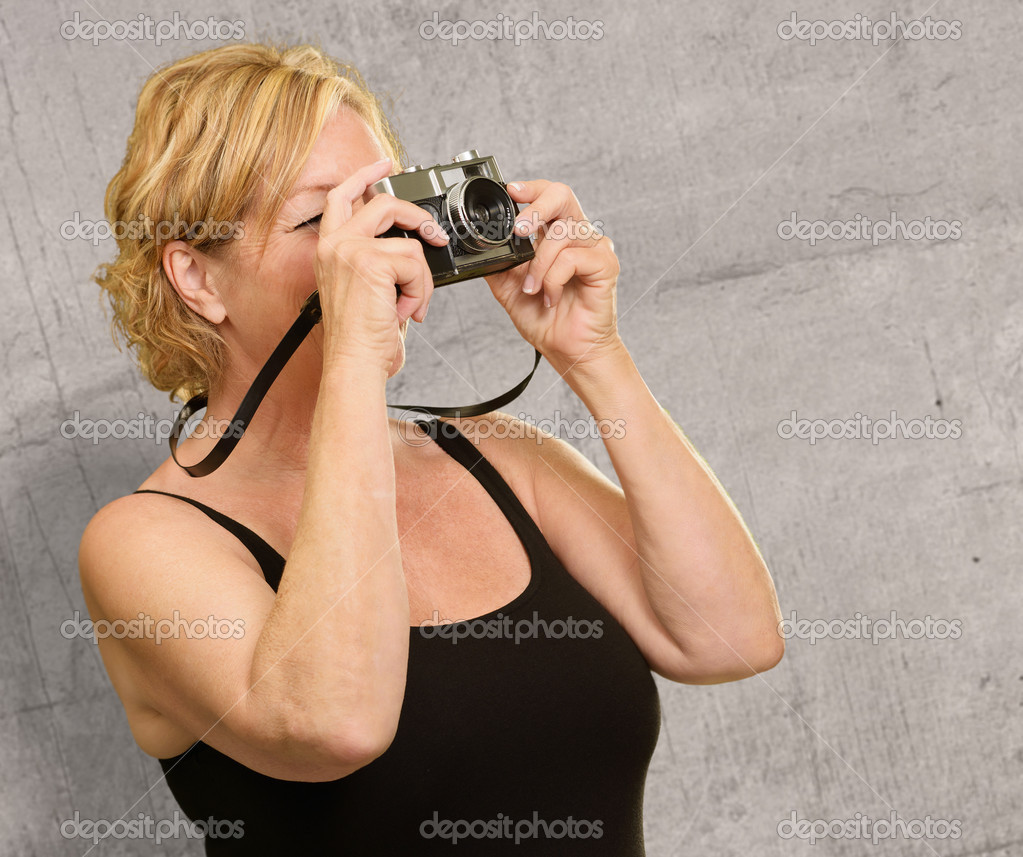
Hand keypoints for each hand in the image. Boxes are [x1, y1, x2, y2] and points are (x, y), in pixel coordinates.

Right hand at [313, 158, 448, 370]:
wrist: (354, 361)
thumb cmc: (362, 337)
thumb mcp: (369, 290)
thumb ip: (381, 260)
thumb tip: (415, 242)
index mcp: (328, 248)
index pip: (341, 196)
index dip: (365, 175)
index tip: (385, 163)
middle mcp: (333, 244)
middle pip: (383, 203)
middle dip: (417, 217)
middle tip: (435, 236)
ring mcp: (349, 250)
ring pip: (409, 240)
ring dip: (420, 278)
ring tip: (410, 303)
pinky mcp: (370, 262)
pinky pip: (416, 262)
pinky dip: (420, 290)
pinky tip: (406, 310)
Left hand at [485, 180, 623, 374]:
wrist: (566, 349)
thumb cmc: (545, 319)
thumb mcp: (509, 286)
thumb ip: (499, 261)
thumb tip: (480, 243)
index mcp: (556, 235)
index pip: (548, 195)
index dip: (530, 189)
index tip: (511, 190)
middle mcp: (577, 235)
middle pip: (562, 195)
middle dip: (535, 207)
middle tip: (518, 230)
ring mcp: (594, 248)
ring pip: (561, 233)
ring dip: (538, 264)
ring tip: (532, 288)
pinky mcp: (605, 265)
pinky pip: (572, 258)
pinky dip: (554, 278)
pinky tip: (551, 296)